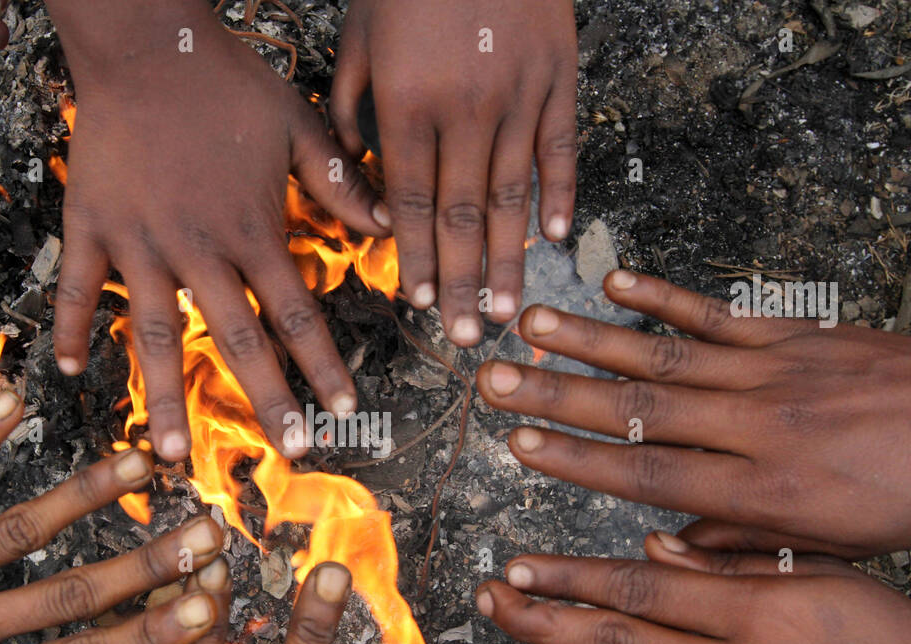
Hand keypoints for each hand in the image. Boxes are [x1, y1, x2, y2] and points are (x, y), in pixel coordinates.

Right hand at [45, 0, 388, 460]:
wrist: (147, 43)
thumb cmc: (225, 81)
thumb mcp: (297, 124)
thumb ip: (337, 182)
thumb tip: (382, 227)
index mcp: (252, 229)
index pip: (298, 314)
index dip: (323, 366)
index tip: (342, 411)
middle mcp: (199, 249)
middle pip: (238, 339)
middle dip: (268, 400)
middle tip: (287, 451)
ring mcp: (140, 242)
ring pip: (155, 334)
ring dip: (164, 396)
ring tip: (169, 452)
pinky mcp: (90, 225)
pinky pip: (78, 287)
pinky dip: (71, 326)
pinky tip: (70, 370)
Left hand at [331, 0, 577, 343]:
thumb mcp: (356, 42)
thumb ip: (350, 117)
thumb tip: (358, 188)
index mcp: (406, 104)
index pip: (409, 203)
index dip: (416, 258)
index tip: (420, 305)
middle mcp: (463, 109)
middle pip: (462, 214)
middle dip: (463, 281)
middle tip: (469, 335)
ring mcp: (518, 94)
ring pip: (512, 194)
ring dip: (511, 258)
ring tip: (511, 309)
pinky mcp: (559, 74)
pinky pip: (560, 147)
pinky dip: (559, 194)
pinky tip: (556, 238)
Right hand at [477, 271, 910, 556]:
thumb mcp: (830, 548)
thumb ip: (739, 547)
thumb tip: (661, 552)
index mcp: (763, 490)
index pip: (648, 473)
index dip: (576, 458)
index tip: (519, 443)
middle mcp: (755, 426)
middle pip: (637, 408)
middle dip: (555, 393)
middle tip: (492, 379)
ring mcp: (771, 371)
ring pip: (663, 354)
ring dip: (589, 339)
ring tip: (528, 324)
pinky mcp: (793, 334)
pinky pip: (718, 314)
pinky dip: (663, 298)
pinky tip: (614, 285)